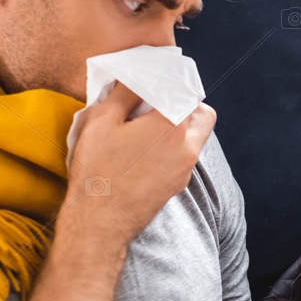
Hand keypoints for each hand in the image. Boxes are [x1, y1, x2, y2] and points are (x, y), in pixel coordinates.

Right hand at [64, 80, 217, 247]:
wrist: (100, 222)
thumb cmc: (98, 169)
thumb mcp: (102, 120)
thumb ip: (123, 92)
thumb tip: (136, 78)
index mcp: (172, 124)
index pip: (186, 89)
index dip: (172, 80)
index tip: (155, 78)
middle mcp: (187, 146)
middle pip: (202, 115)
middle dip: (184, 104)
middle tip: (157, 102)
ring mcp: (185, 169)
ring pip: (195, 138)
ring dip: (179, 127)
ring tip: (145, 126)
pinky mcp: (177, 185)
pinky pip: (183, 157)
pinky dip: (172, 148)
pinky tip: (143, 150)